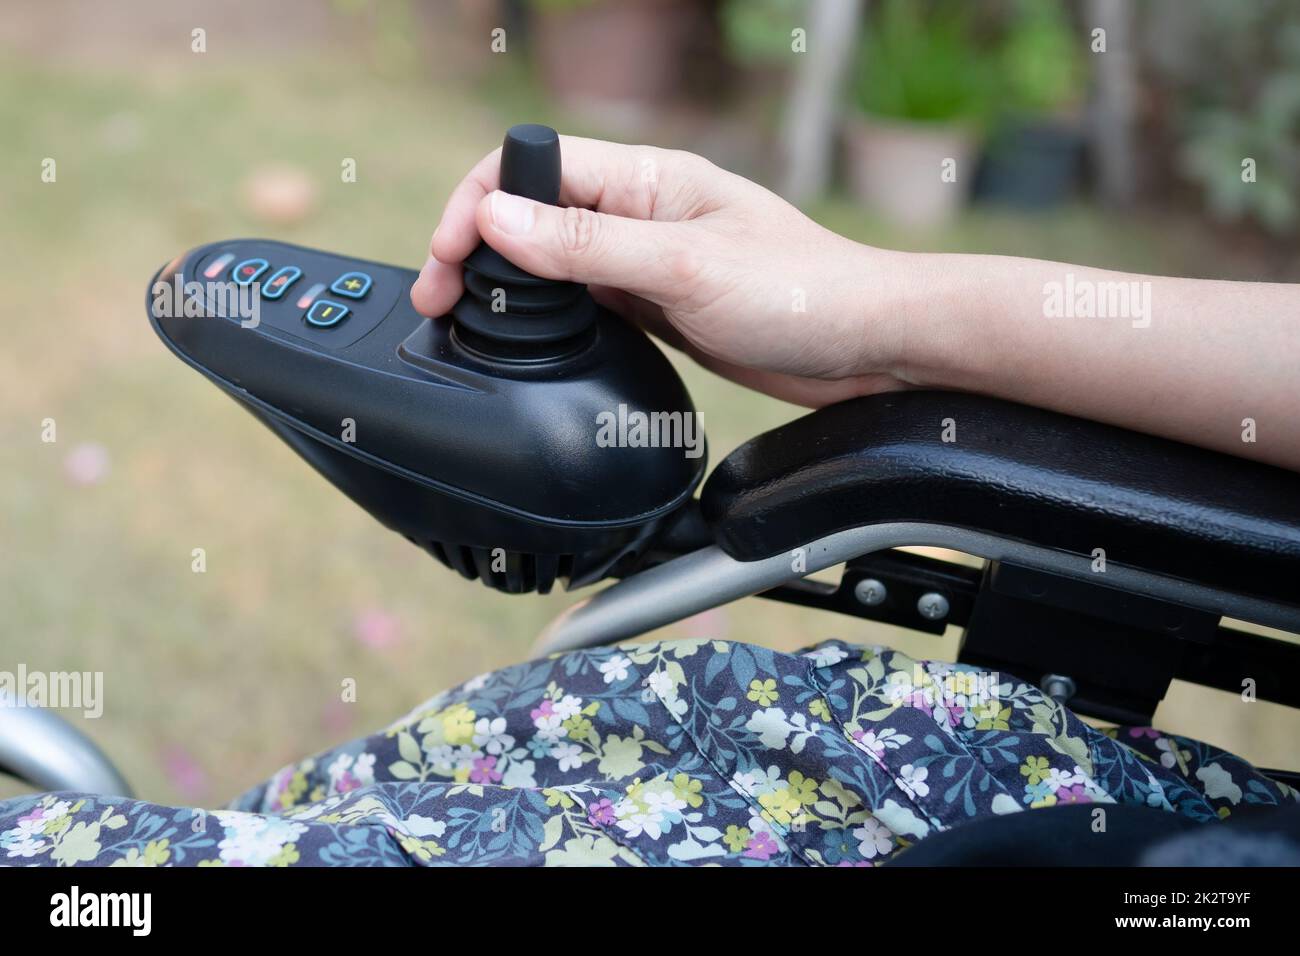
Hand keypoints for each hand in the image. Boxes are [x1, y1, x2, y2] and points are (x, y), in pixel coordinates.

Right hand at [410, 135, 916, 405]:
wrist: (868, 346)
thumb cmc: (803, 291)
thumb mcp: (685, 266)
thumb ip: (587, 244)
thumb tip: (496, 218)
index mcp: (646, 177)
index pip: (531, 167)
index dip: (476, 204)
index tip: (447, 257)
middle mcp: (638, 212)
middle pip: (530, 215)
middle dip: (473, 250)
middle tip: (438, 302)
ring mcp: (644, 261)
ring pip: (551, 263)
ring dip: (506, 288)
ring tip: (466, 325)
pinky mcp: (656, 306)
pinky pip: (584, 304)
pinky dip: (546, 320)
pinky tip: (528, 345)